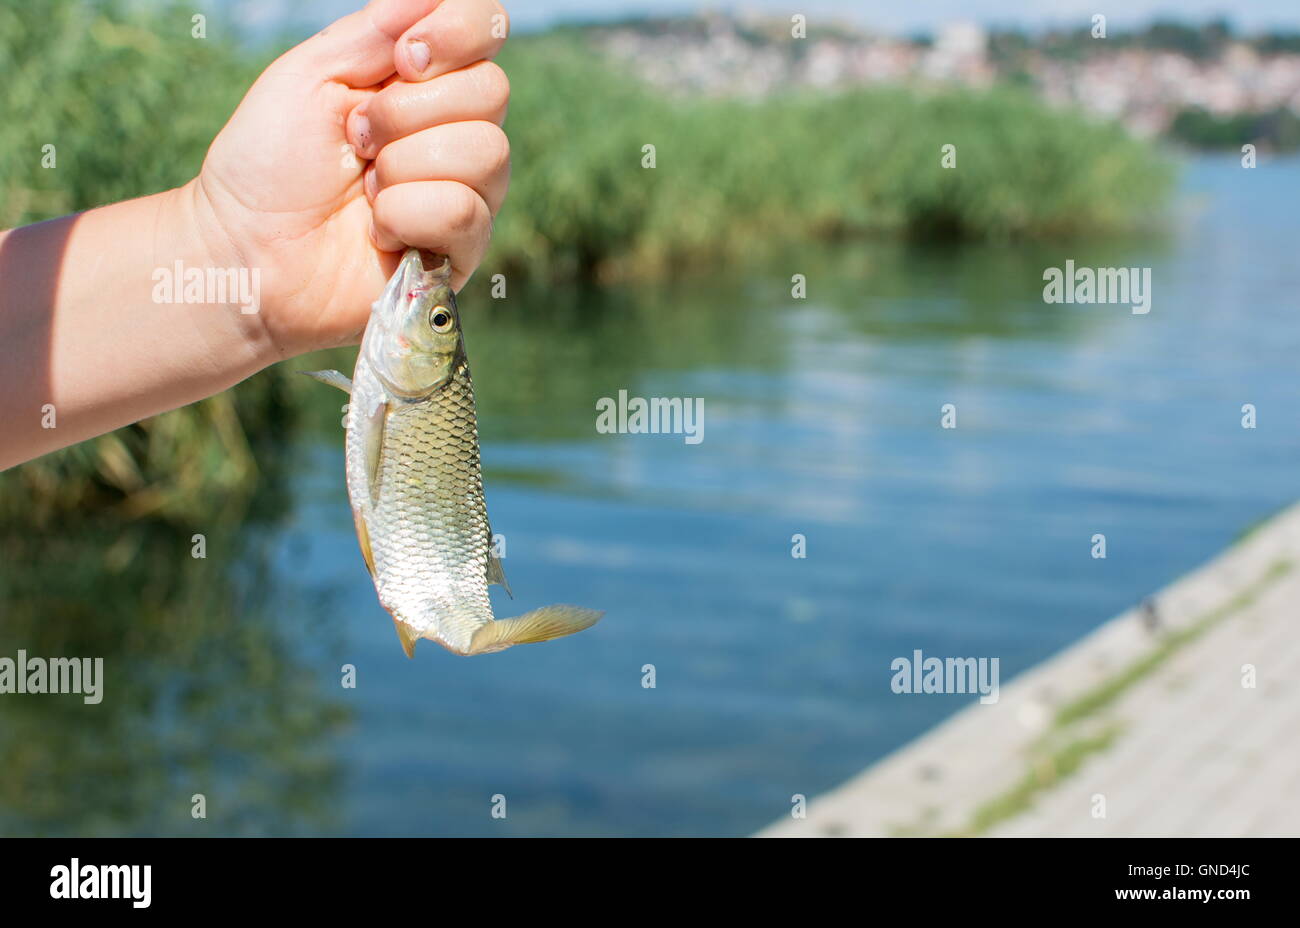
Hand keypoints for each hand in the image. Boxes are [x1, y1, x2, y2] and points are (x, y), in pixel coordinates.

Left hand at [189, 0, 509, 357]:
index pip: (484, 29)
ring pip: (486, 152)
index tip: (402, 58)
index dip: (458, 33)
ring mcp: (463, 192)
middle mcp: (453, 132)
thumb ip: (375, 30)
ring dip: (406, 166)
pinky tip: (378, 229)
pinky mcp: (459, 251)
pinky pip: (464, 211)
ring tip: (365, 189)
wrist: (244, 250)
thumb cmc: (267, 165)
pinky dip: (407, 214)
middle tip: (356, 138)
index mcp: (421, 82)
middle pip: (492, 91)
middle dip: (408, 112)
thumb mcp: (310, 75)